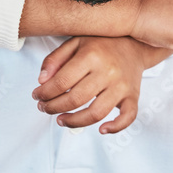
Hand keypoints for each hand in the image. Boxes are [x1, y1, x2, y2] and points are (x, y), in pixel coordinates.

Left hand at [31, 36, 169, 133]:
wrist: (135, 42)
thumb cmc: (102, 43)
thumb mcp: (75, 42)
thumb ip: (55, 59)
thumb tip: (42, 81)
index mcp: (92, 55)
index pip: (62, 81)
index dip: (45, 93)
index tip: (37, 96)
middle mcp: (108, 72)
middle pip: (76, 99)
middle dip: (54, 107)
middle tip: (45, 108)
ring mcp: (122, 86)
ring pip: (96, 113)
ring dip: (74, 122)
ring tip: (61, 120)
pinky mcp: (133, 96)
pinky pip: (127, 117)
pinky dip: (115, 128)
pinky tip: (101, 130)